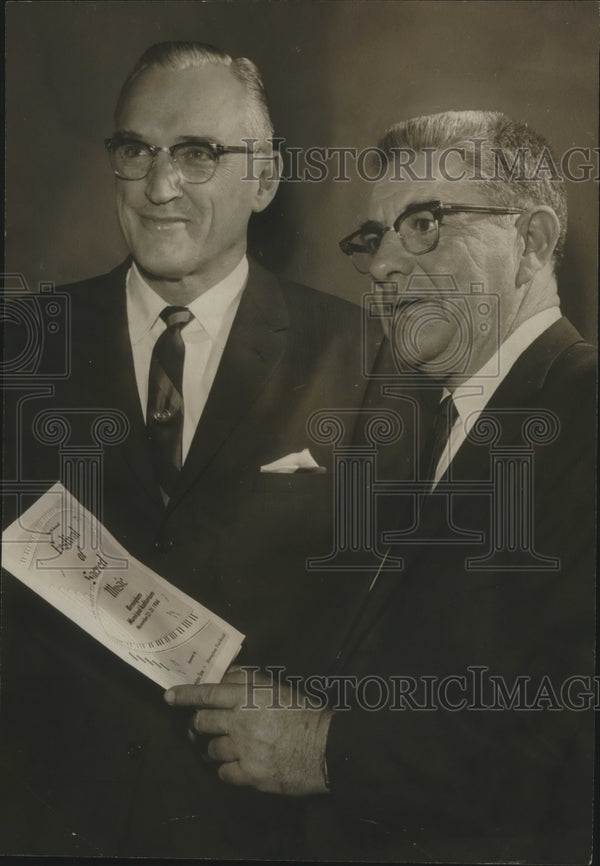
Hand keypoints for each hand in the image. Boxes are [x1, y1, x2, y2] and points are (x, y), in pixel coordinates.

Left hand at [164, 667, 331, 795]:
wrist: (326, 747)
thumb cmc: (304, 713)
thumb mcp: (276, 687)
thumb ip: (248, 681)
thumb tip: (224, 675)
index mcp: (247, 694)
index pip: (206, 693)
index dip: (185, 695)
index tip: (169, 697)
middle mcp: (240, 719)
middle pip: (202, 722)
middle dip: (198, 726)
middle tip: (199, 728)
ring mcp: (243, 747)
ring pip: (211, 749)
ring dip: (214, 749)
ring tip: (225, 749)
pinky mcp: (249, 773)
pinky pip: (224, 773)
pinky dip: (227, 770)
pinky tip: (239, 766)